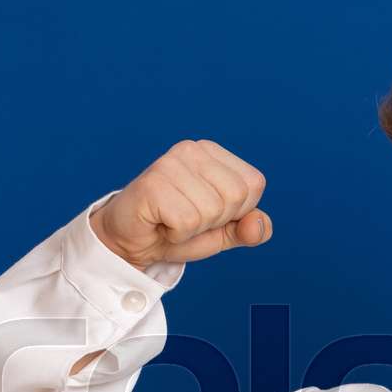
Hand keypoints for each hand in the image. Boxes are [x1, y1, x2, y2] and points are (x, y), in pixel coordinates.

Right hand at [91, 139, 270, 270]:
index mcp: (213, 153)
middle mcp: (191, 149)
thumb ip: (248, 229)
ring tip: (172, 219)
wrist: (131, 242)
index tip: (207, 213)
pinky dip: (177, 234)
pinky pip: (187, 222)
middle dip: (215, 220)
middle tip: (187, 218)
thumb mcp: (222, 232)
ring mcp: (169, 163)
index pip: (254, 184)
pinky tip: (160, 223)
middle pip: (235, 197)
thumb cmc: (177, 230)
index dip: (236, 211)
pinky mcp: (152, 184)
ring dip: (194, 229)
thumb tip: (260, 224)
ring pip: (211, 211)